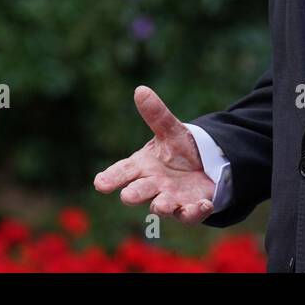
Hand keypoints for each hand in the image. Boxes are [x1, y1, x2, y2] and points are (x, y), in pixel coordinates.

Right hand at [93, 85, 215, 224]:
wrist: (203, 166)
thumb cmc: (177, 150)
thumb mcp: (169, 130)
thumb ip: (156, 114)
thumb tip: (141, 89)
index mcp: (142, 166)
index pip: (123, 171)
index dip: (111, 178)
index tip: (100, 183)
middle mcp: (153, 185)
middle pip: (139, 191)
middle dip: (134, 194)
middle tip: (127, 196)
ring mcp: (171, 199)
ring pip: (162, 206)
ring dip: (162, 206)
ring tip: (162, 205)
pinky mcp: (190, 208)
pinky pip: (190, 214)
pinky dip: (196, 212)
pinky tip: (204, 205)